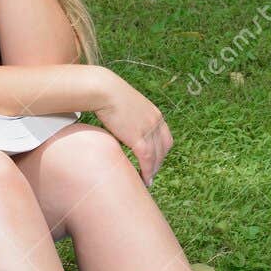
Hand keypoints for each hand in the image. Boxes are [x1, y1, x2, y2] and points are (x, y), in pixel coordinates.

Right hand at [92, 70, 172, 187]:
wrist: (104, 90)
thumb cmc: (108, 95)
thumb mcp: (127, 105)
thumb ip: (131, 117)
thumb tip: (123, 125)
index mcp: (154, 113)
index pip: (166, 138)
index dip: (162, 152)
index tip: (156, 161)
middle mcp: (156, 121)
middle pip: (163, 149)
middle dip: (158, 163)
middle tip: (151, 174)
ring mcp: (149, 129)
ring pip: (156, 157)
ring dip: (153, 171)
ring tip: (147, 180)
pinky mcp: (138, 138)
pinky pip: (147, 159)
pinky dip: (147, 172)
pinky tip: (144, 179)